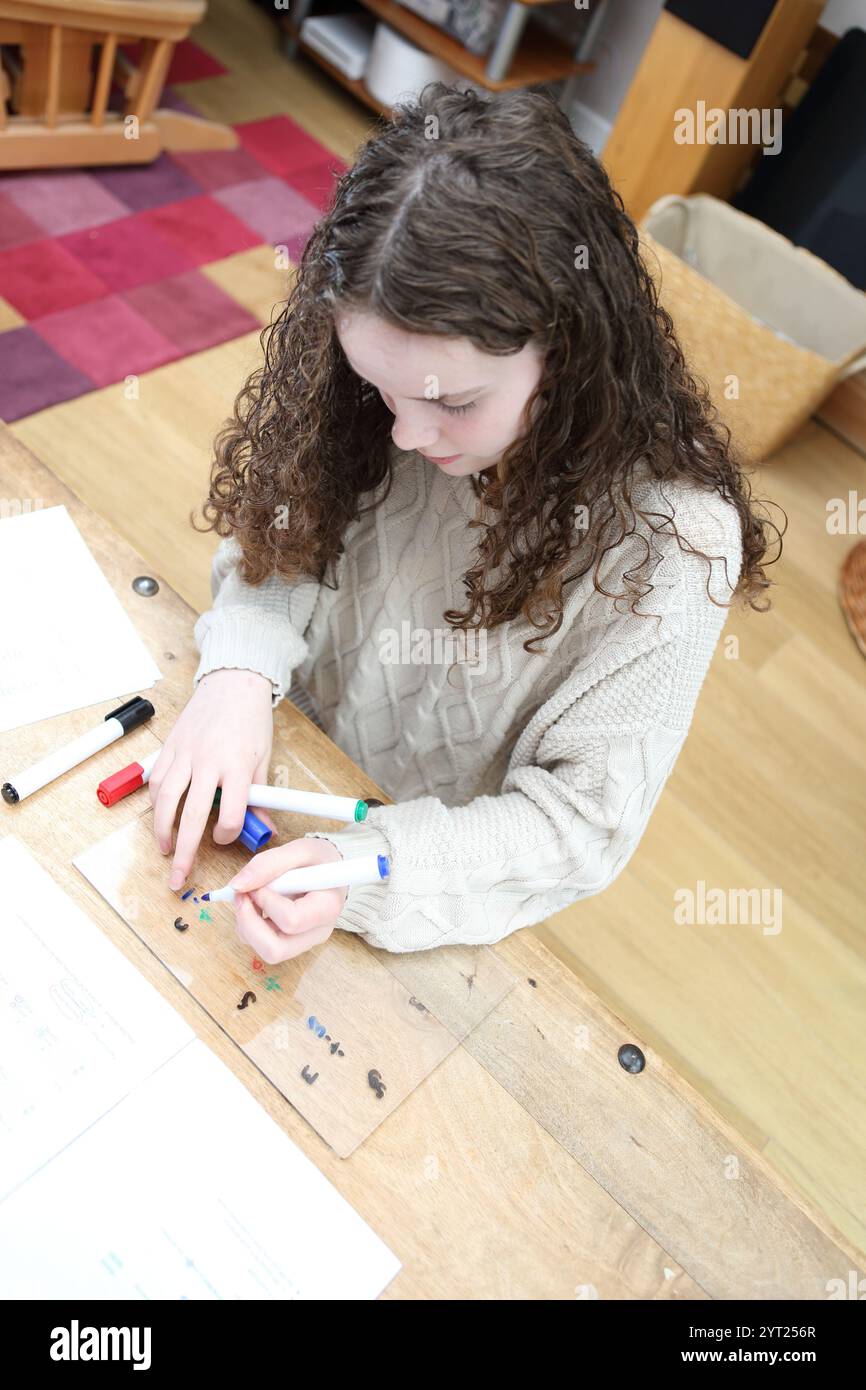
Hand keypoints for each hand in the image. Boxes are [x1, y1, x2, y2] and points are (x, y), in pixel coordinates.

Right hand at [149, 669, 275, 890]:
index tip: (224, 837)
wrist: (232, 684)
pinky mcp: (170, 747)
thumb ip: (257, 796)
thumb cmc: (251, 721)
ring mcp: (186, 754)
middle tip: (178, 877)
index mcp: (237, 766)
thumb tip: (262, 829)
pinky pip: (158, 780)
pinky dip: (156, 801)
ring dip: (162, 830)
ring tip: (164, 849)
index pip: (230, 813)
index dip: (227, 834)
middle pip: (192, 816)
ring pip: (166, 800)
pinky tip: (161, 815)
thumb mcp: (263, 758)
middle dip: (183, 852)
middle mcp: (208, 761)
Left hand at [230, 837, 345, 963]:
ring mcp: (304, 942)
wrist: (330, 869)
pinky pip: (261, 945)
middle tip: (242, 897)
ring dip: (246, 924)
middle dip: (249, 924)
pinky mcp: (291, 942)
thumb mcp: (300, 849)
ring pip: (265, 951)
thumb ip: (269, 863)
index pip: (291, 921)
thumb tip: (237, 885)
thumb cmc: (319, 860)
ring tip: (250, 897)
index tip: (258, 884)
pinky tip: (256, 904)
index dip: (266, 902)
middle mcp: (318, 932)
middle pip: (276, 950)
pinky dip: (248, 926)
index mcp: (327, 908)